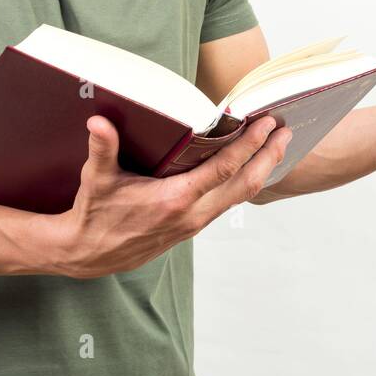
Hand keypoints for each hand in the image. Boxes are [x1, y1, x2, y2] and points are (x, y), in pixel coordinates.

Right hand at [50, 114, 292, 278]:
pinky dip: (243, 183)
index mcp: (175, 199)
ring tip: (276, 147)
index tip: (265, 124)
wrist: (89, 254)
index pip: (223, 168)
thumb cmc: (95, 215)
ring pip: (239, 197)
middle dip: (268, 156)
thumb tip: (98, 122)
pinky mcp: (191, 227)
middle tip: (285, 131)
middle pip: (244, 184)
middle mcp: (192, 214)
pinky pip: (227, 203)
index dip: (249, 145)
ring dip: (261, 170)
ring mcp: (194, 223)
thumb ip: (102, 148)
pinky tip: (248, 169)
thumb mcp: (98, 180)